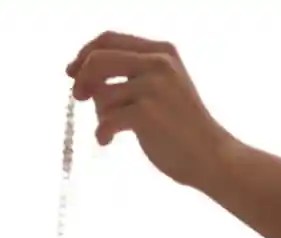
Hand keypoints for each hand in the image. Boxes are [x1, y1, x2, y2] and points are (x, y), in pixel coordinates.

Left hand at [65, 31, 236, 189]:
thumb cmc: (180, 125)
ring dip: (100, 114)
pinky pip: (105, 120)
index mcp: (162, 51)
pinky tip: (107, 141)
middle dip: (82, 79)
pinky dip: (102, 133)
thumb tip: (83, 72)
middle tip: (80, 98)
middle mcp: (158, 63)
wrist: (209, 155)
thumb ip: (132, 71)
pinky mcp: (146, 114)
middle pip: (98, 59)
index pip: (109, 39)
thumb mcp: (162, 85)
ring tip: (113, 128)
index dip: (84, 53)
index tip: (72, 71)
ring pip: (101, 94)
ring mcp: (153, 87)